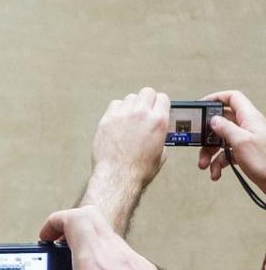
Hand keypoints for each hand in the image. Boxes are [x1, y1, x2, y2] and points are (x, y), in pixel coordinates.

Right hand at [37, 205, 188, 269]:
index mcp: (94, 263)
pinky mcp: (146, 268)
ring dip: (87, 241)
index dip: (54, 221)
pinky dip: (104, 255)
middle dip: (69, 225)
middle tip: (58, 244)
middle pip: (90, 216)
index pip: (73, 219)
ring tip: (76, 266)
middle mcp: (115, 254)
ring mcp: (133, 259)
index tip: (46, 238)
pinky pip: (119, 250)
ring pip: (106, 232)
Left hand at [80, 88, 169, 236]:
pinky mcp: (107, 120)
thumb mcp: (161, 152)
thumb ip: (160, 136)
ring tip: (129, 119)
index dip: (160, 104)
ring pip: (129, 98)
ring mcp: (122, 116)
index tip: (156, 109)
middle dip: (147, 100)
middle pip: (146, 92)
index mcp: (159, 121)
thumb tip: (157, 131)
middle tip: (143, 111)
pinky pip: (114, 105)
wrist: (117, 177)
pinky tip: (118, 121)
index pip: (163, 98)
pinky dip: (117, 110)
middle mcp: (141, 114)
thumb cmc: (139, 170)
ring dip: (131, 105)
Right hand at [199, 90, 265, 189]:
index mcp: (249, 117)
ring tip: (204, 165)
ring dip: (209, 153)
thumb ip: (225, 128)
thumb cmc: (265, 161)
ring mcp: (245, 140)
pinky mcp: (244, 153)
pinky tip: (216, 173)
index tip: (201, 106)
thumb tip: (214, 120)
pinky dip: (218, 163)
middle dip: (207, 135)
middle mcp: (247, 126)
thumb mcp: (241, 142)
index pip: (232, 98)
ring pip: (220, 140)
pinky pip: (226, 154)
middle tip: (198, 143)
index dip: (216, 98)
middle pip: (222, 122)